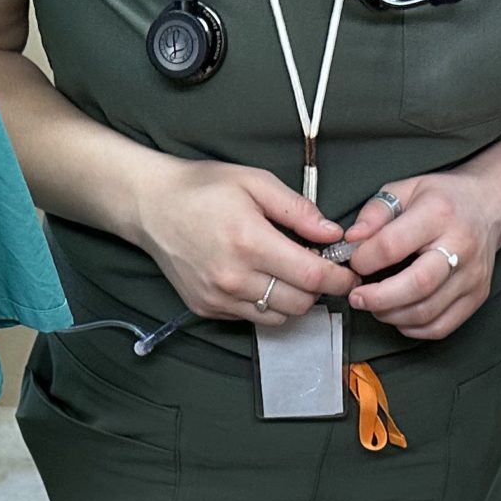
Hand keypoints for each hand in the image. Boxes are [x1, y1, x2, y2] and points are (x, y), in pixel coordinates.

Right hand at [133, 157, 357, 323]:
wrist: (150, 207)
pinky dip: (266, 304)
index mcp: (250, 241)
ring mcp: (219, 297)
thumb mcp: (255, 182)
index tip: (350, 273)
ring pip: (278, 316)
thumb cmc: (203, 188)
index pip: (311, 276)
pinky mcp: (207, 308)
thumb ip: (298, 210)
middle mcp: (234, 277)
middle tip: (318, 268)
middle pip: (299, 303)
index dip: (339, 278)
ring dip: (293, 299)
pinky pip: (253, 318)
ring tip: (289, 273)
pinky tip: (260, 279)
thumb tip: (333, 233)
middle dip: (318, 289)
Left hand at [342, 173, 500, 340]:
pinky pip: (440, 327)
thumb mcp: (406, 189)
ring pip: (427, 312)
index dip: (365, 259)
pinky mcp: (477, 296)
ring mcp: (472, 276)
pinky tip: (399, 315)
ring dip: (392, 315)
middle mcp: (461, 246)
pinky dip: (413, 328)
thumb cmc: (443, 199)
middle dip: (378, 298)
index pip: (393, 245)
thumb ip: (375, 212)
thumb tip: (352, 239)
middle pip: (416, 285)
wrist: (489, 207)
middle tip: (357, 297)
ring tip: (375, 305)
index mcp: (439, 213)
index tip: (354, 263)